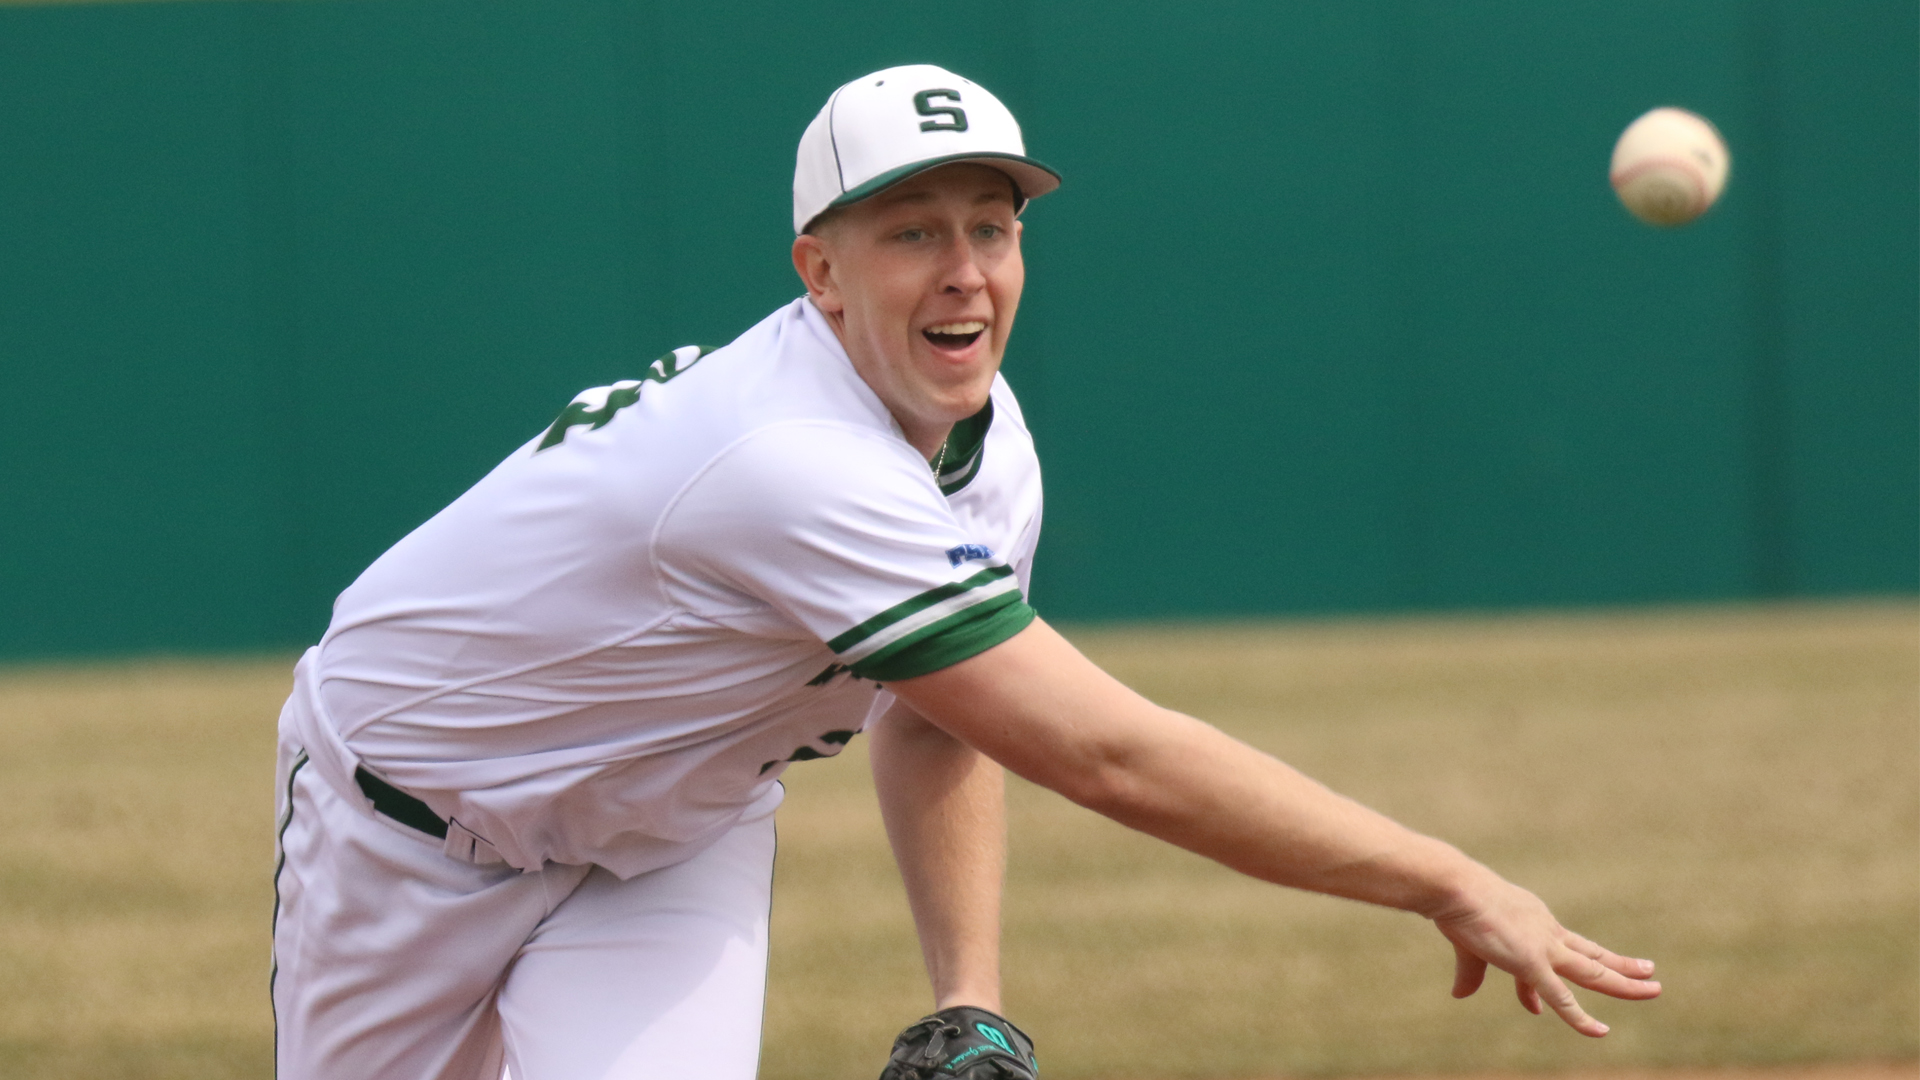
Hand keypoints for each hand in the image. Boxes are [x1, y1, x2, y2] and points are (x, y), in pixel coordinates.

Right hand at [1431, 873, 1660, 1036]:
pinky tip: (1599, 1032)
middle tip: (1648, 970)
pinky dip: (1581, 1018)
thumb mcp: (1468, 944)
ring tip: (1654, 988)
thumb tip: (1460, 996)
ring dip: (1625, 982)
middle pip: (1592, 953)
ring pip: (1594, 971)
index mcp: (1534, 920)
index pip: (1557, 950)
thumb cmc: (1458, 906)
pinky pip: (1562, 997)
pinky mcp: (1534, 964)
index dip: (1563, 972)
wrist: (1455, 889)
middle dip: (1620, 965)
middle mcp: (1548, 931)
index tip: (1548, 1001)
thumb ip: (1471, 973)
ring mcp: (1546, 948)